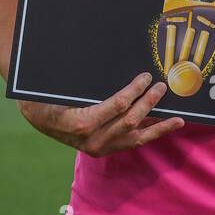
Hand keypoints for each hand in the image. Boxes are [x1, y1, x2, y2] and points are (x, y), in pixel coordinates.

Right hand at [17, 72, 184, 156]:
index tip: (146, 77)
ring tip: (177, 119)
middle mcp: (92, 140)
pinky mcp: (104, 150)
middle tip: (162, 87)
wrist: (37, 117)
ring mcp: (99, 148)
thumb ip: (82, 84)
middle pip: (130, 120)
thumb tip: (111, 64)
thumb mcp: (60, 88)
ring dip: (158, 127)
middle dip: (149, 103)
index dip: (135, 91)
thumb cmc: (47, 96)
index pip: (118, 106)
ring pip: (135, 138)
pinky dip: (148, 134)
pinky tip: (162, 127)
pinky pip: (130, 143)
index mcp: (82, 122)